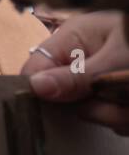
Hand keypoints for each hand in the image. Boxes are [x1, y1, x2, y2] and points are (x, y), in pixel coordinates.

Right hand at [22, 11, 128, 134]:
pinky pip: (113, 117)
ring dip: (119, 114)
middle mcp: (86, 56)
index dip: (42, 89)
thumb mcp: (117, 62)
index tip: (58, 105)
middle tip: (120, 102)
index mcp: (76, 37)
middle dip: (96, 106)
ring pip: (94, 110)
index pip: (37, 67)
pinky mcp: (120, 95)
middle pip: (66, 95)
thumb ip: (77, 78)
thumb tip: (35, 87)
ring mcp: (104, 77)